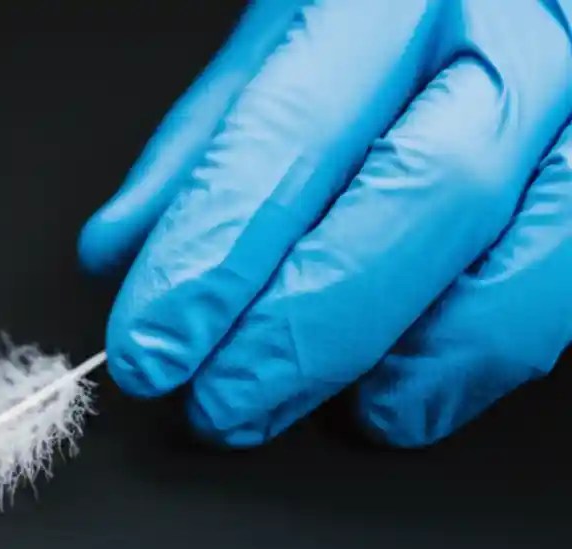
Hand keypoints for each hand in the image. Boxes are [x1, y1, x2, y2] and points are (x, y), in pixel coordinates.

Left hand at [80, 0, 571, 447]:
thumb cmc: (381, 9)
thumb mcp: (275, 37)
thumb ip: (204, 142)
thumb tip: (118, 252)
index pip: (293, 133)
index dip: (215, 256)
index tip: (152, 347)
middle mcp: (507, 39)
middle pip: (413, 202)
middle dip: (295, 332)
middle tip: (214, 402)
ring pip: (509, 262)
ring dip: (385, 367)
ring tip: (286, 410)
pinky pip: (557, 289)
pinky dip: (467, 366)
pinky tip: (394, 402)